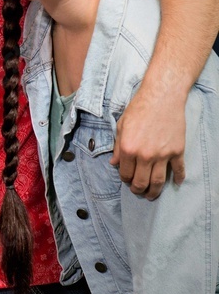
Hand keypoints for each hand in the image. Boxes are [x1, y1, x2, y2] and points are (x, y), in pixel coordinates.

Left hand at [110, 84, 185, 199]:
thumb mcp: (121, 127)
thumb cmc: (138, 109)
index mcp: (129, 149)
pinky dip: (178, 178)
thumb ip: (118, 147)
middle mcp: (145, 155)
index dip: (125, 179)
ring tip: (152, 195)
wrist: (161, 98)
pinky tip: (176, 183)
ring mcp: (163, 154)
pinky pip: (178, 170)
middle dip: (138, 190)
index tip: (126, 180)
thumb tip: (114, 163)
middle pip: (142, 182)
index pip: (125, 173)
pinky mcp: (177, 151)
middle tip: (138, 192)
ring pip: (159, 181)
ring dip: (155, 191)